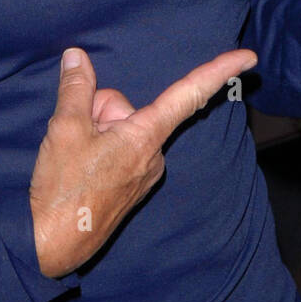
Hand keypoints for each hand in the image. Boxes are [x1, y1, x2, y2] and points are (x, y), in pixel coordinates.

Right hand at [29, 46, 257, 276]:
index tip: (248, 58)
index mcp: (145, 138)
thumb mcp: (64, 128)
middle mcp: (154, 155)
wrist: (51, 244)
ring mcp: (144, 172)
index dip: (218, 71)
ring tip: (75, 159)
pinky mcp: (133, 185)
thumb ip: (76, 88)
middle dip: (99, 112)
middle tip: (77, 138)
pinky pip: (119, 148)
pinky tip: (80, 168)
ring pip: (120, 128)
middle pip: (126, 108)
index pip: (188, 95)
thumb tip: (77, 56)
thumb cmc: (62, 188)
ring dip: (96, 132)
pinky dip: (99, 148)